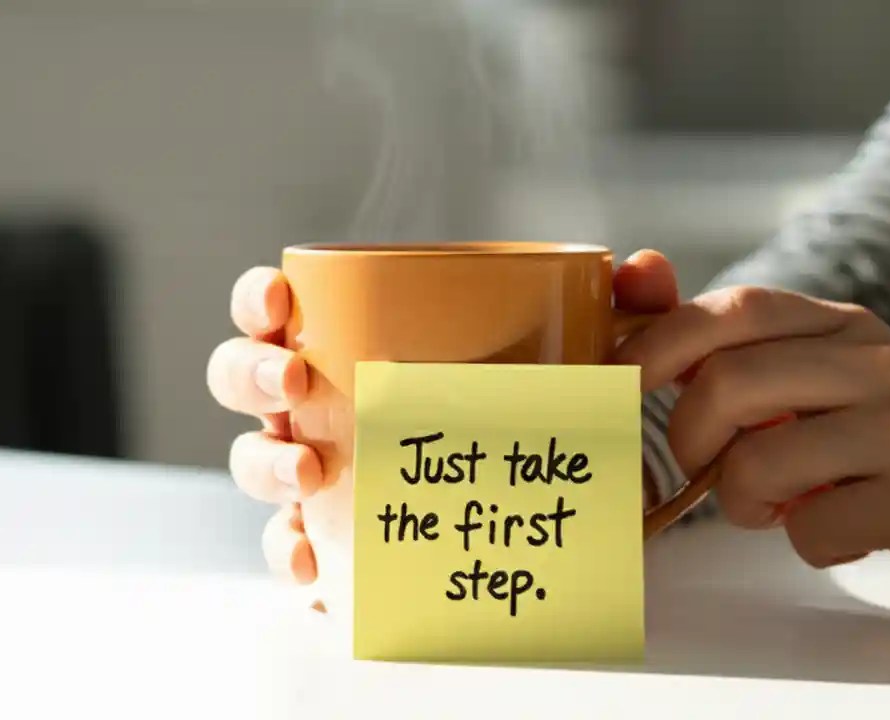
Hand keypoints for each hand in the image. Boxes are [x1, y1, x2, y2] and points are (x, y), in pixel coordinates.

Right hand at [206, 249, 682, 588]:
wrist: (543, 497)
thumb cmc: (530, 405)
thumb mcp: (579, 354)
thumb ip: (620, 309)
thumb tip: (644, 270)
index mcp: (353, 341)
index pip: (278, 309)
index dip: (258, 299)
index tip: (282, 300)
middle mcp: (322, 404)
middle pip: (245, 381)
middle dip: (250, 376)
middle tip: (295, 384)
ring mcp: (322, 472)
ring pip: (257, 464)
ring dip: (265, 465)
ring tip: (310, 473)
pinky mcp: (340, 538)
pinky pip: (294, 549)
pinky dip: (294, 554)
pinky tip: (316, 560)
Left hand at [616, 285, 889, 602]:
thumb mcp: (834, 367)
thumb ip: (742, 343)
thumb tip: (635, 286)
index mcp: (839, 324)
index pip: (732, 309)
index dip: (655, 343)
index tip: (612, 383)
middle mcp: (872, 362)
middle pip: (729, 383)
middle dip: (688, 437)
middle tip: (699, 465)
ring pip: (762, 461)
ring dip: (742, 500)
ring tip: (770, 506)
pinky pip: (814, 530)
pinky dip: (803, 542)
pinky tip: (834, 529)